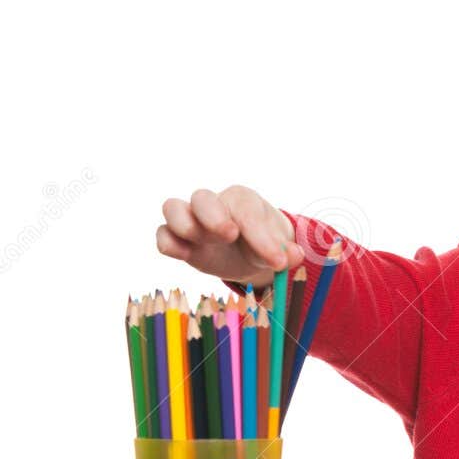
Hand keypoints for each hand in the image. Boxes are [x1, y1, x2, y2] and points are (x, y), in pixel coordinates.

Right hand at [157, 185, 304, 285]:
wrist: (248, 255)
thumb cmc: (263, 245)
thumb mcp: (279, 250)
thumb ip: (288, 252)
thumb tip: (296, 256)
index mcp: (242, 200)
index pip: (246, 212)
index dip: (261, 237)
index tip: (278, 261)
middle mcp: (214, 204)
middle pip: (202, 197)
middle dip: (213, 216)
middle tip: (230, 236)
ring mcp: (191, 219)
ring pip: (172, 208)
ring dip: (186, 226)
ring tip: (206, 243)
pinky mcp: (178, 238)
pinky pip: (162, 234)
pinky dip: (169, 243)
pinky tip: (187, 255)